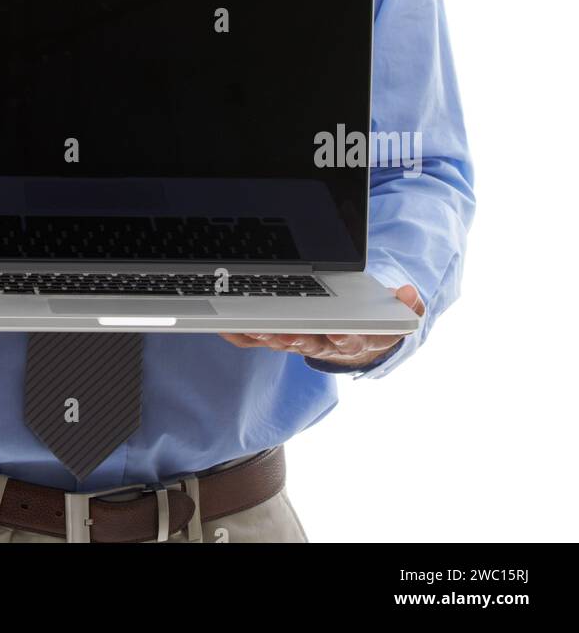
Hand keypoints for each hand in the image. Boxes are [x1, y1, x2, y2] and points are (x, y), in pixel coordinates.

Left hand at [217, 284, 424, 368]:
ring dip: (270, 337)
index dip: (343, 339)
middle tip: (287, 335)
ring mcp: (299, 340)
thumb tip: (410, 294)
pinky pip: (258, 337)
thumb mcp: (393, 313)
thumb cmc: (371, 319)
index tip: (337, 333)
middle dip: (298, 339)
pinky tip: (229, 325)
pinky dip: (243, 333)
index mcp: (352, 339)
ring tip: (258, 329)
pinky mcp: (279, 335)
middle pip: (310, 344)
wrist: (352, 332)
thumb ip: (406, 305)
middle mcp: (323, 344)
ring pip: (282, 341)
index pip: (349, 341)